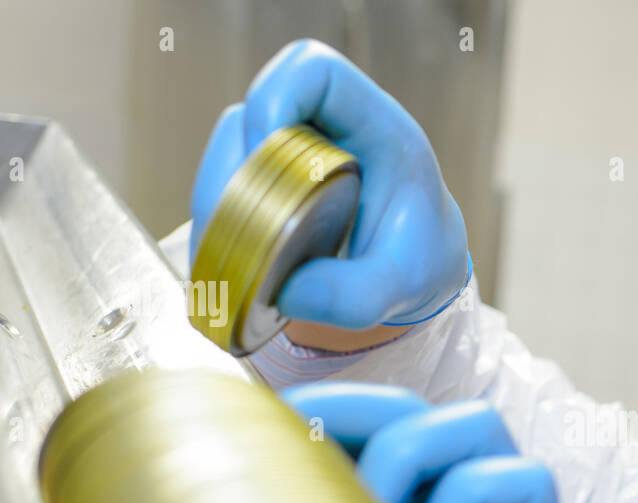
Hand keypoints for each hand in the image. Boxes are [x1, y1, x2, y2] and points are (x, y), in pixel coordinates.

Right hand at [191, 38, 471, 329]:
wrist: (415, 265)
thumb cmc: (418, 260)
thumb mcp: (401, 287)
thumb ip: (356, 296)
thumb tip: (288, 293)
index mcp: (378, 128)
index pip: (317, 71)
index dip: (276, 98)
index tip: (265, 156)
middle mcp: (331, 126)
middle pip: (257, 108)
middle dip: (236, 167)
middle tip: (240, 230)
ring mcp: (296, 145)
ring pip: (231, 144)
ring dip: (220, 196)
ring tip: (237, 255)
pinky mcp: (271, 171)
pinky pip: (224, 178)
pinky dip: (219, 216)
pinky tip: (234, 257)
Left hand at [280, 382, 582, 502]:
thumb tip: (252, 475)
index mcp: (408, 479)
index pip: (368, 413)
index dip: (323, 407)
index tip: (261, 421)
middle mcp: (457, 475)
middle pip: (410, 405)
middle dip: (351, 416)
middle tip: (300, 455)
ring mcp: (503, 495)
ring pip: (470, 421)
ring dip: (409, 457)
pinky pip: (510, 476)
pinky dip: (464, 501)